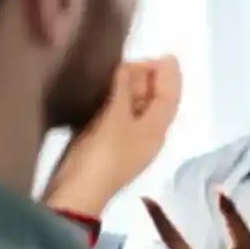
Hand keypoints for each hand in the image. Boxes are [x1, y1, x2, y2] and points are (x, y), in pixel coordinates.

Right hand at [44, 56, 181, 216]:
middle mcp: (150, 134)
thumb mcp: (115, 119)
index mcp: (158, 129)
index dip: (171, 75)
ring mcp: (130, 141)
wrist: (78, 193)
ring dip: (136, 89)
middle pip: (157, 102)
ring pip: (140, 108)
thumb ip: (124, 90)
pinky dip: (121, 100)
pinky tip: (111, 91)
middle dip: (152, 79)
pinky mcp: (111, 145)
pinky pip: (124, 116)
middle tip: (139, 60)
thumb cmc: (103, 155)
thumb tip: (131, 67)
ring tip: (125, 69)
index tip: (167, 55)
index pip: (171, 97)